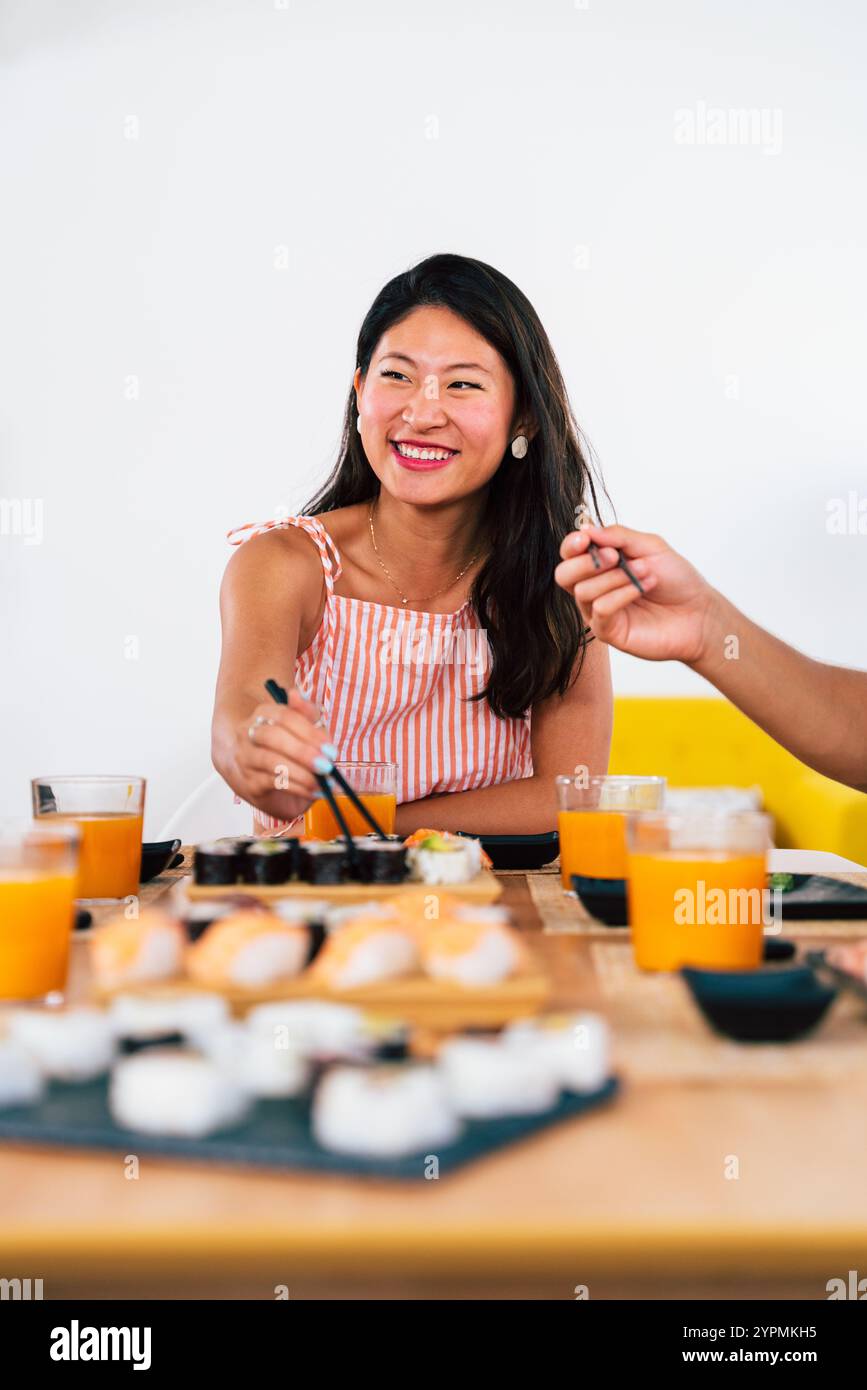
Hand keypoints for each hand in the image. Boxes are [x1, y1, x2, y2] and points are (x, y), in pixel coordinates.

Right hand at [228, 687, 336, 821]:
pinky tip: (311, 790)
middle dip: (303, 752)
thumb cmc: (286, 747)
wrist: (255, 774)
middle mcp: (248, 733)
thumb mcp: (302, 728)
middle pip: (273, 736)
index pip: (285, 716)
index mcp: (263, 713)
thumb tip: (296, 693)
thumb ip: (305, 713)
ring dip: (300, 773)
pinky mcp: (248, 782)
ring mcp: (245, 758)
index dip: (309, 733)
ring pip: (271, 761)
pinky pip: (271, 782)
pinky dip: (296, 787)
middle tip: (326, 766)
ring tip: (321, 782)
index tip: (330, 749)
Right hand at [554, 524, 717, 663]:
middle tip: (615, 556)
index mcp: (600, 565)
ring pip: (584, 591)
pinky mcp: (608, 632)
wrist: (700, 612)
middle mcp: (594, 588)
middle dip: (586, 562)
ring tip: (646, 573)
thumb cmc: (677, 580)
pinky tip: (642, 588)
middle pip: (563, 575)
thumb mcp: (650, 547)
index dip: (571, 545)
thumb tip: (586, 529)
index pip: (569, 554)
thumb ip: (618, 536)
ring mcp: (599, 612)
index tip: (585, 539)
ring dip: (616, 577)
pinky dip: (620, 594)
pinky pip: (600, 609)